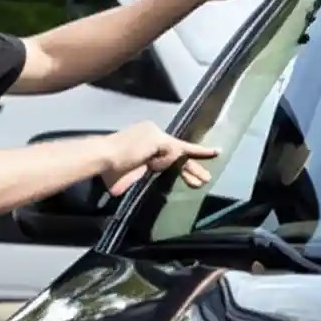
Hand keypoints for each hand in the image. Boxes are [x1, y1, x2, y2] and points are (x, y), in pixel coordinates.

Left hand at [100, 121, 217, 195]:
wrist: (104, 160)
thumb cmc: (128, 148)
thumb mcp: (153, 142)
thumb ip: (169, 149)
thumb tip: (176, 158)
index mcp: (156, 135)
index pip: (182, 144)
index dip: (199, 150)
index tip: (217, 152)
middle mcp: (154, 147)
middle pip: (178, 158)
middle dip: (193, 168)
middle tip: (206, 179)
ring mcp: (148, 162)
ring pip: (172, 169)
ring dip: (185, 175)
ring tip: (198, 184)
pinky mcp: (141, 175)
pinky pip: (161, 177)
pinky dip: (172, 180)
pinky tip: (182, 185)